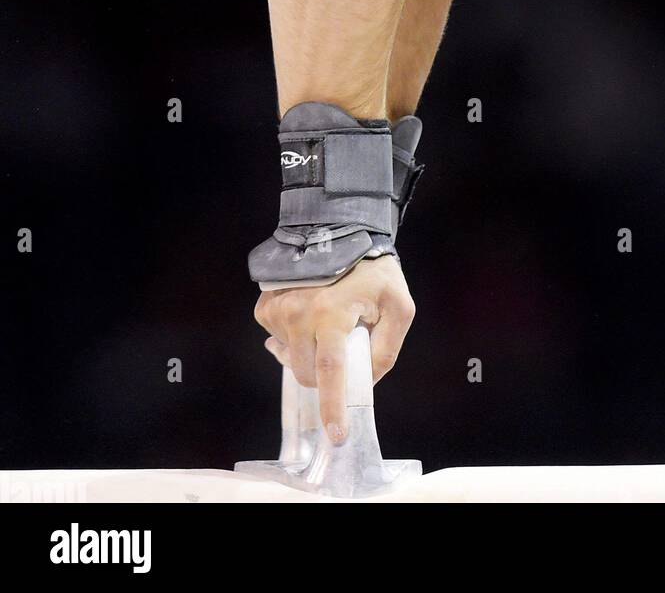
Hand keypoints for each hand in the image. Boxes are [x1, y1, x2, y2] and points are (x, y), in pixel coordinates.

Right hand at [253, 254, 415, 442]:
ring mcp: (277, 309)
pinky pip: (278, 340)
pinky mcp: (265, 306)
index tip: (337, 434)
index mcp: (331, 313)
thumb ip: (386, 349)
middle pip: (307, 372)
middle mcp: (297, 313)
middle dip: (326, 376)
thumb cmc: (373, 269)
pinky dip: (295, 338)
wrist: (339, 230)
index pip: (330, 371)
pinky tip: (310, 317)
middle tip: (345, 346)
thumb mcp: (398, 307)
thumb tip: (366, 381)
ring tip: (329, 323)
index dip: (333, 405)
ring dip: (311, 353)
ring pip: (291, 359)